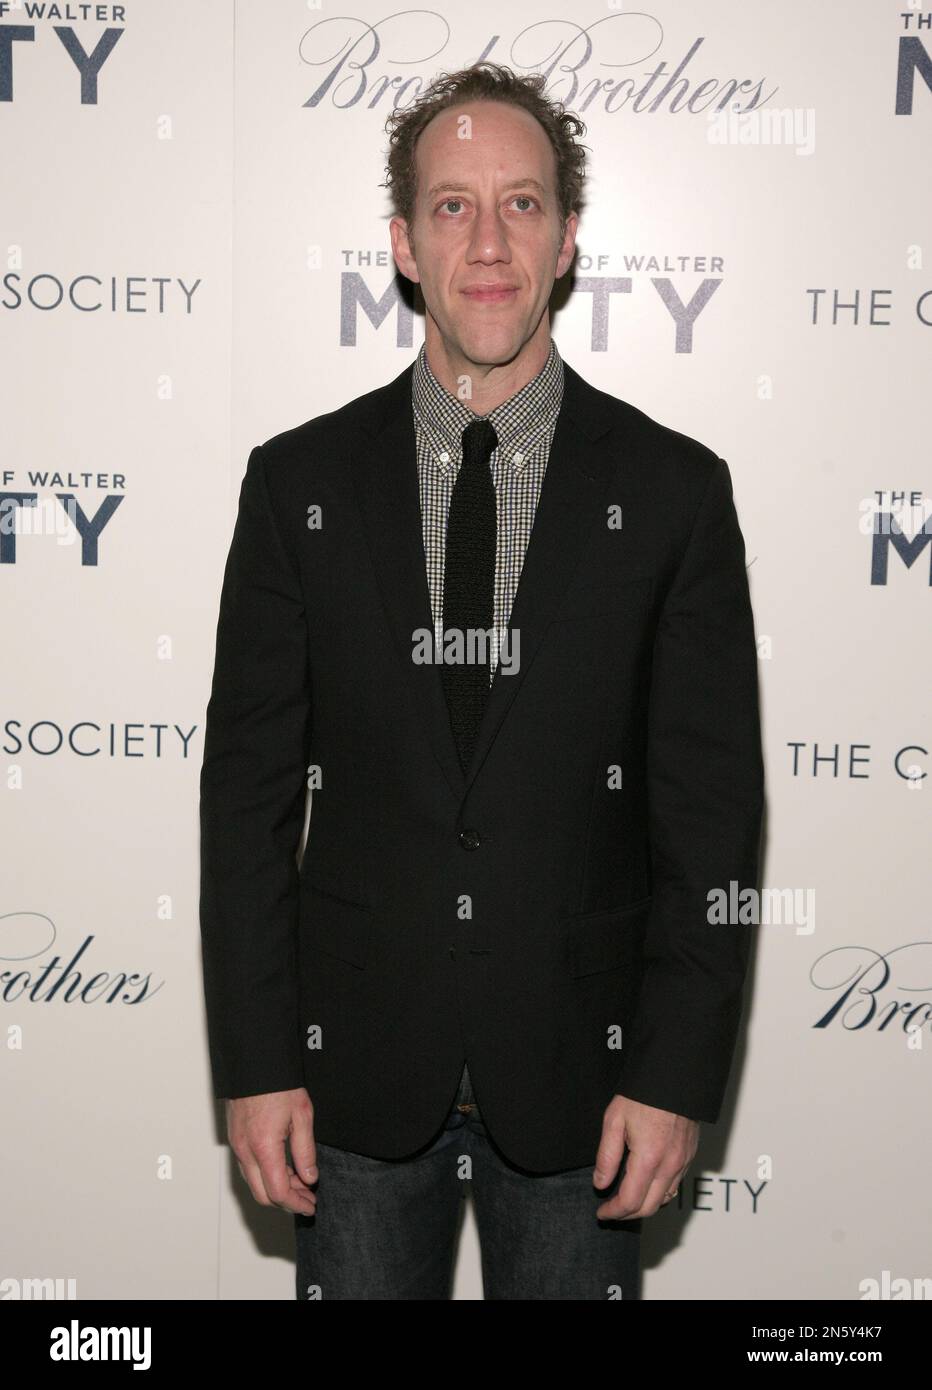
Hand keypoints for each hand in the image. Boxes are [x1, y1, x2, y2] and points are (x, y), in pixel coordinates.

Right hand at [226, 1087, 317, 1215]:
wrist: (255, 1063)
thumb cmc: (278, 1084)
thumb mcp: (302, 1116)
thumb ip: (305, 1151)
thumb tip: (309, 1178)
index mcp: (263, 1147)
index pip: (278, 1192)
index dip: (296, 1204)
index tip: (311, 1206)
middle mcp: (245, 1151)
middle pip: (262, 1195)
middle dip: (287, 1202)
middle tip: (308, 1198)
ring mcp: (237, 1146)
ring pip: (254, 1183)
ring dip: (276, 1188)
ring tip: (300, 1182)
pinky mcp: (236, 1139)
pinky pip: (249, 1168)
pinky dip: (266, 1176)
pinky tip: (284, 1168)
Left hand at [593, 1093, 697, 1219]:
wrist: (673, 1076)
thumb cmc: (642, 1095)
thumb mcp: (614, 1120)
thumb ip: (607, 1156)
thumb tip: (600, 1184)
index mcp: (648, 1158)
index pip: (630, 1201)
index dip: (613, 1212)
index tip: (601, 1213)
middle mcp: (670, 1165)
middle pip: (649, 1207)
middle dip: (627, 1215)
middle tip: (610, 1211)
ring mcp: (683, 1161)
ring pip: (664, 1199)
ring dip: (644, 1206)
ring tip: (625, 1201)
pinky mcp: (690, 1155)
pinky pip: (675, 1185)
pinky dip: (659, 1194)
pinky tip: (646, 1186)